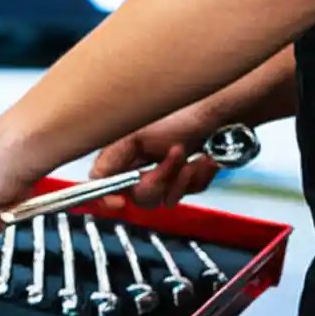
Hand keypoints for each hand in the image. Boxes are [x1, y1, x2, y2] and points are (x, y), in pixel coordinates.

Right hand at [90, 104, 222, 209]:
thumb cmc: (180, 114)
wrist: (219, 113)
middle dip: (160, 179)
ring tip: (192, 156)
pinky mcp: (187, 182)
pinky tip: (203, 159)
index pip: (100, 185)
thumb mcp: (136, 136)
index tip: (118, 201)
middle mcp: (138, 168)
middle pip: (137, 197)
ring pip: (165, 200)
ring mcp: (164, 177)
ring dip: (182, 178)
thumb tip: (95, 180)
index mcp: (120, 156)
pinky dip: (199, 177)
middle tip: (175, 154)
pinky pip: (189, 194)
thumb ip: (110, 161)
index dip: (104, 197)